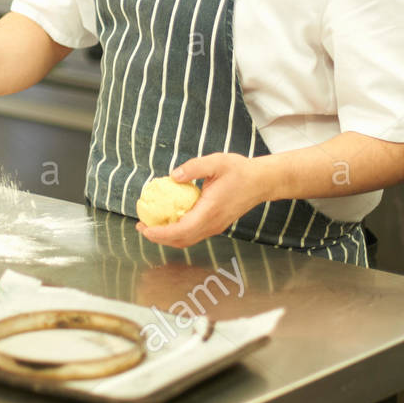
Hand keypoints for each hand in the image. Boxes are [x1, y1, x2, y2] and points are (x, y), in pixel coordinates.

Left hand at [136, 152, 273, 247]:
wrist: (262, 182)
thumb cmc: (240, 170)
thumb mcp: (216, 162)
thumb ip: (194, 167)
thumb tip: (173, 176)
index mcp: (210, 211)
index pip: (181, 230)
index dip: (160, 233)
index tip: (144, 228)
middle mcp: (212, 224)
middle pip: (181, 240)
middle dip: (158, 237)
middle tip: (141, 226)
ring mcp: (215, 227)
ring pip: (187, 240)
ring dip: (167, 236)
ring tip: (151, 225)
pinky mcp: (216, 225)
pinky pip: (193, 234)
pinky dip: (177, 232)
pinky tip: (169, 219)